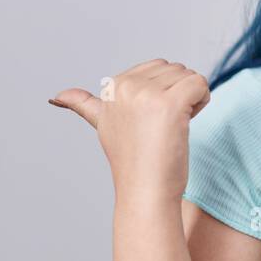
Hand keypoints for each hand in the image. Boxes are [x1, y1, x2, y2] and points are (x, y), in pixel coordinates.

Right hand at [49, 58, 210, 202]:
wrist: (144, 191)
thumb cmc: (133, 162)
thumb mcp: (105, 126)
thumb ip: (84, 106)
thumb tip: (57, 96)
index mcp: (113, 86)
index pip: (157, 68)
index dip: (163, 94)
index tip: (150, 122)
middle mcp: (126, 86)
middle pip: (175, 69)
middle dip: (179, 94)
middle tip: (164, 127)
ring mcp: (146, 95)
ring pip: (190, 75)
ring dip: (192, 99)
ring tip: (173, 128)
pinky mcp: (169, 105)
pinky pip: (201, 83)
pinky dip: (202, 101)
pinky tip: (187, 123)